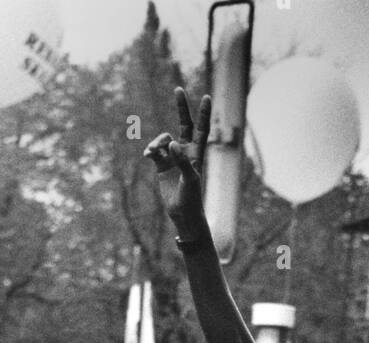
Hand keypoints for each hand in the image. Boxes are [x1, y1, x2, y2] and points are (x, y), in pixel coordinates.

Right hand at [144, 88, 210, 239]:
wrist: (182, 213)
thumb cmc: (192, 198)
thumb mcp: (190, 180)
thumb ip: (182, 161)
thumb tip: (172, 144)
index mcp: (197, 154)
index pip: (201, 129)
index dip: (203, 114)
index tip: (207, 97)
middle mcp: (185, 152)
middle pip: (184, 124)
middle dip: (182, 108)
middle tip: (178, 89)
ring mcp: (173, 157)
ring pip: (163, 139)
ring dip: (157, 142)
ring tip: (152, 152)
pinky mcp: (161, 165)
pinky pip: (154, 151)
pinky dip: (150, 151)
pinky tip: (148, 156)